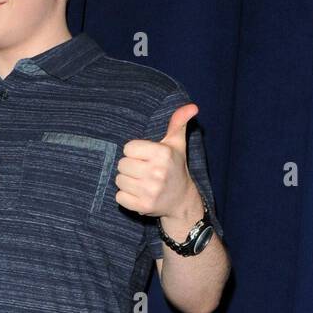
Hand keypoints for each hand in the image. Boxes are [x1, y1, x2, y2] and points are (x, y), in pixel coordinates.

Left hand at [114, 102, 198, 219]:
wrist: (181, 200)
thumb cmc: (175, 167)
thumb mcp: (177, 144)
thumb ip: (178, 122)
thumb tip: (192, 106)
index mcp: (163, 154)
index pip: (128, 148)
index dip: (135, 152)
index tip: (146, 158)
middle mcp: (157, 172)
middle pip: (122, 164)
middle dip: (130, 167)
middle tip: (143, 171)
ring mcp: (150, 191)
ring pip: (119, 180)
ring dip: (127, 181)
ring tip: (141, 182)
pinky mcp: (143, 206)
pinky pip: (119, 197)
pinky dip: (126, 197)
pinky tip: (138, 194)